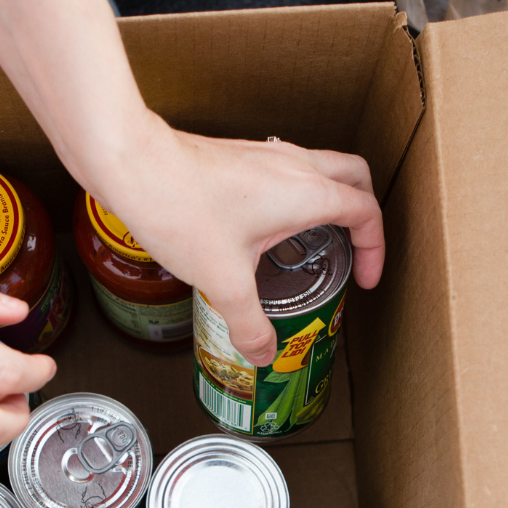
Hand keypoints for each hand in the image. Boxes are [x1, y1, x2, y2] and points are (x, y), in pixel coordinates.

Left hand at [89, 115, 382, 366]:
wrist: (132, 163)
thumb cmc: (181, 208)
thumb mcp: (224, 280)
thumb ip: (249, 322)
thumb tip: (263, 352)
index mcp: (307, 192)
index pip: (366, 211)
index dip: (375, 247)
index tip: (366, 278)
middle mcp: (293, 165)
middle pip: (354, 176)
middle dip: (364, 212)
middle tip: (355, 248)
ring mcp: (264, 155)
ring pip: (320, 167)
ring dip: (328, 199)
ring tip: (314, 242)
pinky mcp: (237, 156)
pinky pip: (284, 170)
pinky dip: (293, 194)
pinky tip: (265, 227)